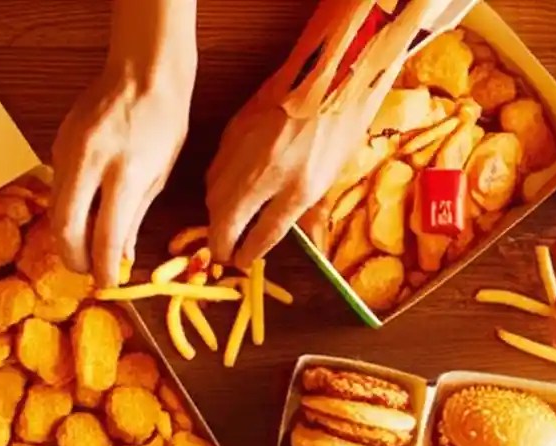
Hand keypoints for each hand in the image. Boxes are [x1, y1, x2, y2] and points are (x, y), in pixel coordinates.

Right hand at [50, 0, 195, 286]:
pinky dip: (68, 208)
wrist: (144, 69)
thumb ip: (136, 217)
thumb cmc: (164, 119)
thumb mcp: (161, 173)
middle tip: (86, 270)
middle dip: (72, 258)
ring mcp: (69, 151)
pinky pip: (57, 188)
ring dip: (67, 236)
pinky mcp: (57, 145)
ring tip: (84, 248)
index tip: (107, 283)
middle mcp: (92, 162)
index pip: (105, 236)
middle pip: (65, 228)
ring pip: (55, 210)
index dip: (103, 268)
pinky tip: (83, 212)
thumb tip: (121, 256)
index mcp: (127, 172)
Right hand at [206, 0, 443, 267]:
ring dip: (217, 216)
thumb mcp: (330, 174)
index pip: (262, 234)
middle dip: (222, 241)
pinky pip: (215, 171)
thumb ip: (301, 207)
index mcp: (298, 186)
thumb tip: (280, 234)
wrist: (329, 72)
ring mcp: (243, 150)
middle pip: (226, 219)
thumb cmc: (341, 123)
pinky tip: (227, 192)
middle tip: (225, 252)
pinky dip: (217, 189)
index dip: (248, 253)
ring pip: (214, 196)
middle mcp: (265, 172)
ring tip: (226, 226)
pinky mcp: (232, 131)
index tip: (242, 262)